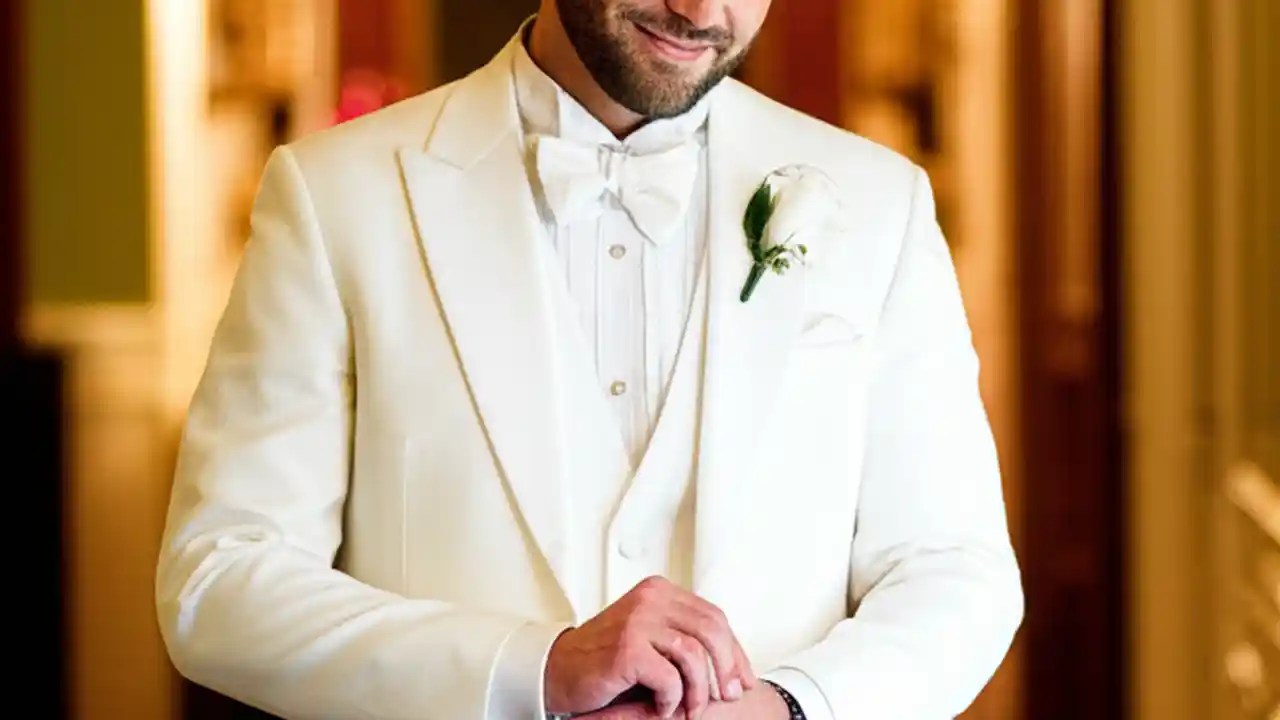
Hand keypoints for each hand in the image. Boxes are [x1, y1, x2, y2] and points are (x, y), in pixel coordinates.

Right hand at [544, 576, 757, 717]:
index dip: (734, 651)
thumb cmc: (605, 659)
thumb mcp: (650, 637)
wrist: (558, 670)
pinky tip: (660, 707)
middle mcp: (650, 599)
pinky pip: (670, 679)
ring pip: (694, 655)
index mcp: (659, 591)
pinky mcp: (628, 648)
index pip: (713, 617)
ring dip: (698, 691)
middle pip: (712, 630)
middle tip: (727, 696)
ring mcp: (638, 621)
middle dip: (727, 669)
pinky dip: (671, 700)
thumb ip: (683, 637)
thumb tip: (733, 664)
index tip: (742, 678)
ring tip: (690, 710)